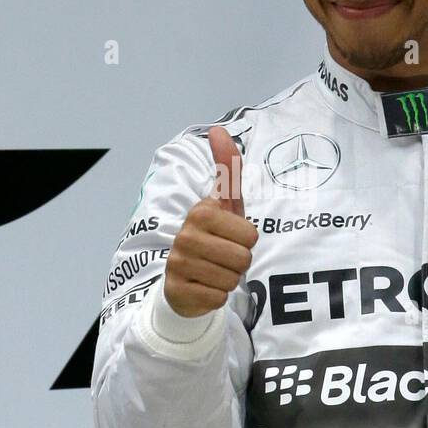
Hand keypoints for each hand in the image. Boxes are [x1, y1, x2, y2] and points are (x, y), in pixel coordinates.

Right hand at [164, 126, 258, 317]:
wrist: (183, 279)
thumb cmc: (213, 236)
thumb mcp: (224, 204)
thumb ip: (227, 168)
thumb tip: (219, 128)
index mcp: (201, 212)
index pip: (251, 235)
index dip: (246, 240)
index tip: (229, 237)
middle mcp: (185, 236)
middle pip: (243, 259)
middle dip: (239, 263)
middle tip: (222, 258)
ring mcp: (178, 265)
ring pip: (231, 280)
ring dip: (228, 280)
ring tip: (212, 271)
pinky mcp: (176, 291)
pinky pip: (217, 299)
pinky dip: (215, 297)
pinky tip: (202, 287)